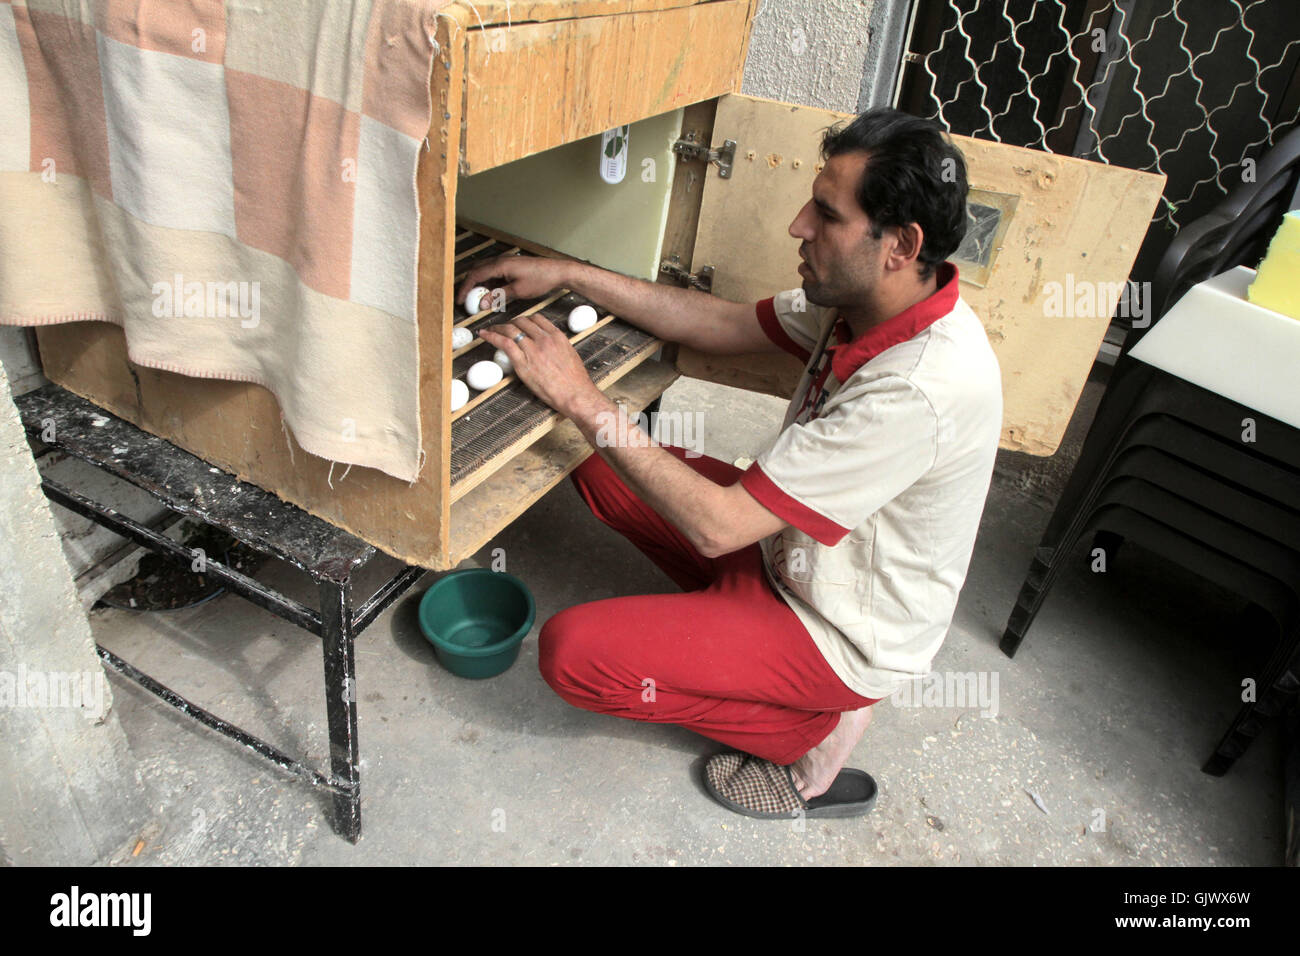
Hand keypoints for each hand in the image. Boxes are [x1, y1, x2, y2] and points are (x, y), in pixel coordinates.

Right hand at [456, 253, 572, 308]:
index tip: (461, 300)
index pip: (475, 275)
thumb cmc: (540, 279)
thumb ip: (498, 296)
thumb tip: (483, 303)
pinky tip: (492, 293)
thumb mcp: (518, 291)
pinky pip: (494, 272)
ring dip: (479, 284)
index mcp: (500, 265)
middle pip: (477, 271)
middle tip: (466, 299)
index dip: (465, 288)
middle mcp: (501, 260)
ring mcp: (506, 261)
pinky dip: (489, 282)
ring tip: (478, 298)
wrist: (556, 271)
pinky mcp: (511, 265)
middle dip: (469, 285)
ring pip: (485, 271)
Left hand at [477, 313, 599, 416]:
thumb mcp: (570, 355)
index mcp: (557, 336)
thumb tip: (549, 347)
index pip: (536, 319)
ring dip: (498, 328)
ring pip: (510, 329)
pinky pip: (504, 343)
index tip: (519, 324)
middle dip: (510, 322)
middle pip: (521, 321)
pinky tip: (484, 334)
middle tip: (503, 328)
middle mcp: (544, 339)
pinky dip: (491, 336)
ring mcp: (532, 349)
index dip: (524, 320)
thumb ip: (557, 347)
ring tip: (490, 330)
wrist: (575, 394)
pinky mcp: (522, 362)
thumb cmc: (575, 381)